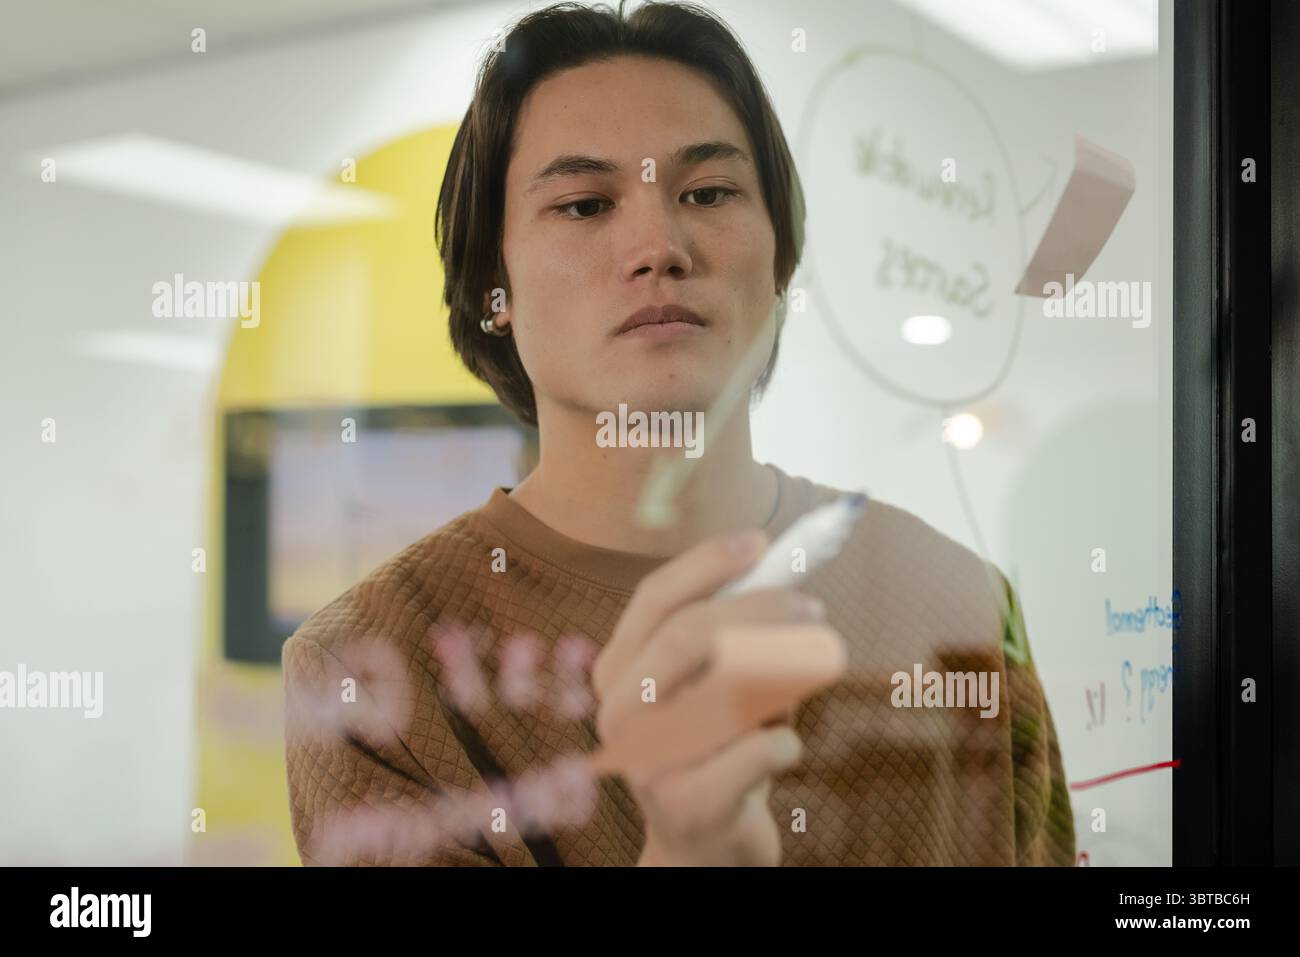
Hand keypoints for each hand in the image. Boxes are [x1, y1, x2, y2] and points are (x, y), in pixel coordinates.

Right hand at [592, 529, 833, 865]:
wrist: (702, 847)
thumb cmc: (716, 750)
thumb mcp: (716, 685)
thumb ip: (735, 635)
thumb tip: (785, 571)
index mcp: (617, 671)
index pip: (654, 599)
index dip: (707, 564)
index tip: (760, 543)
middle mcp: (620, 712)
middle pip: (689, 635)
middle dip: (761, 610)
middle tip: (813, 607)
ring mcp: (647, 761)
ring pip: (729, 690)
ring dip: (782, 679)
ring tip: (800, 684)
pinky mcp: (689, 804)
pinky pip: (762, 749)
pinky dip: (789, 741)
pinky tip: (783, 748)